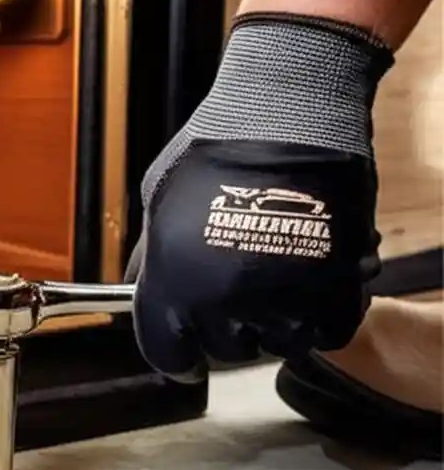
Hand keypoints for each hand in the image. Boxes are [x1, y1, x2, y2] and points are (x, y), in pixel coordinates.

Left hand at [127, 14, 391, 381]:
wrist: (286, 113)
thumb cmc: (214, 150)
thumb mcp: (158, 203)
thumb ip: (150, 257)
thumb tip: (137, 290)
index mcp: (172, 286)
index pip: (167, 355)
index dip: (177, 356)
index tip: (186, 353)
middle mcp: (221, 303)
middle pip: (225, 349)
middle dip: (227, 328)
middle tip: (236, 294)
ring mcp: (280, 301)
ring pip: (278, 343)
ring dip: (277, 323)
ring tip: (276, 282)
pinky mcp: (333, 291)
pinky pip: (325, 332)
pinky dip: (320, 316)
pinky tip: (309, 285)